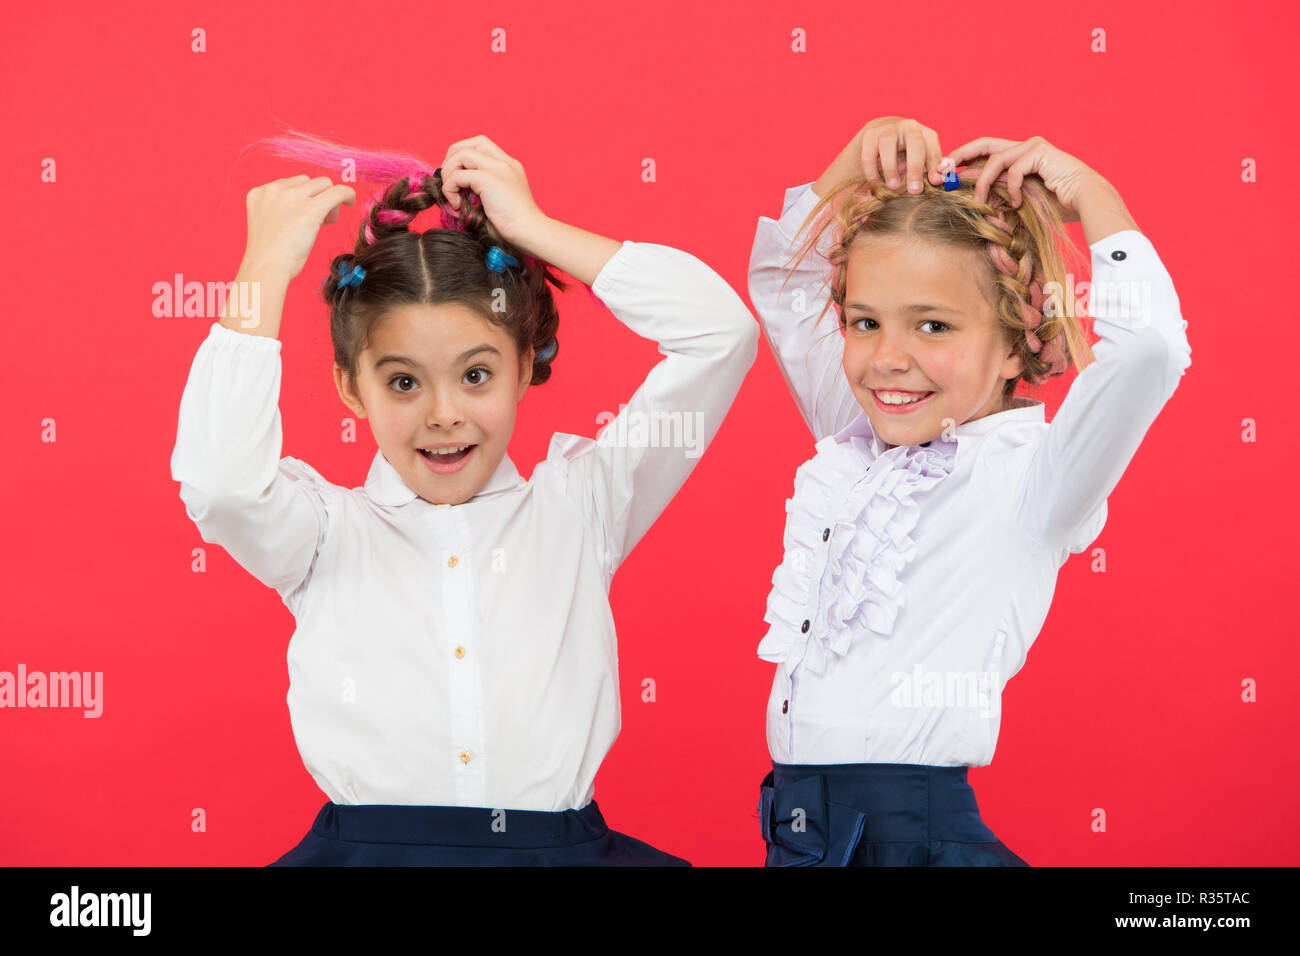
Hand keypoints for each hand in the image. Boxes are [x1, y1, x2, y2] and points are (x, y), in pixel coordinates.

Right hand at [241, 175, 355, 279]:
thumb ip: (281, 210)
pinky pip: (338, 191)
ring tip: (326, 222)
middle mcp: (275, 189)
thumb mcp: (268, 224)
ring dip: (329, 200)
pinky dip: (347, 194)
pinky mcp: (311, 208)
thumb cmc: (269, 256)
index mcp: (260, 193)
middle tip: (320, 221)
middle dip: (317, 197)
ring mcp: (293, 196)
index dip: (303, 198)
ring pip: (324, 183)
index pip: (291, 184)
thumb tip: (308, 208)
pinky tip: (351, 202)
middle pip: (308, 181)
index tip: (305, 216)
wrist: (266, 267)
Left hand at [437, 135, 546, 244]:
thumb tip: (454, 189)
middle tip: (449, 183)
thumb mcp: (499, 199)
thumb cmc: (515, 225)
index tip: (457, 177)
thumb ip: (482, 188)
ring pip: (460, 154)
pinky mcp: (488, 179)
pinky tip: (458, 205)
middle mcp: (504, 162)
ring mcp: (497, 168)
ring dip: (449, 174)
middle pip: (469, 144)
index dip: (462, 155)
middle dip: (451, 159)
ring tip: (453, 195)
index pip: (481, 145)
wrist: (529, 231)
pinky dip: (450, 189)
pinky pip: (457, 175)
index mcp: (509, 165)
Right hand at [859, 117, 947, 192]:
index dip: (935, 166)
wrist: (881, 135)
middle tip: (914, 190)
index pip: (933, 149)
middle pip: (915, 143)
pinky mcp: (870, 134)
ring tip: (893, 187)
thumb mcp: (921, 161)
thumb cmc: (906, 153)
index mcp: (926, 134)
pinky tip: (875, 185)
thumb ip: (930, 170)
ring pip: (888, 144)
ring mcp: (888, 129)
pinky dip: (871, 171)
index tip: (935, 182)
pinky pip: (869, 153)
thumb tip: (938, 181)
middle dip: (915, 167)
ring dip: (891, 168)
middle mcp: (909, 127)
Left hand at [944, 135, 1098, 222]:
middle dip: (959, 156)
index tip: (943, 172)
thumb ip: (998, 195)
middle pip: (983, 144)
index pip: (983, 151)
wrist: (1085, 200)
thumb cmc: (1055, 205)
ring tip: (980, 203)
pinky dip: (1010, 188)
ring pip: (994, 160)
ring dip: (983, 183)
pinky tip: (1016, 203)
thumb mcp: (1017, 200)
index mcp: (1018, 155)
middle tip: (942, 171)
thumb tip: (973, 198)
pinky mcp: (1039, 152)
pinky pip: (1013, 170)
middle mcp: (1024, 146)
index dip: (962, 159)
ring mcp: (1032, 146)